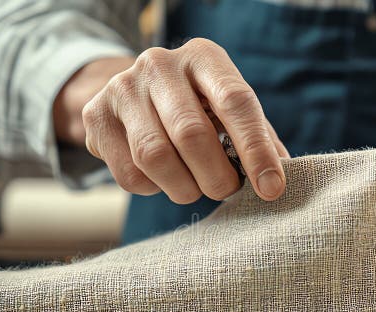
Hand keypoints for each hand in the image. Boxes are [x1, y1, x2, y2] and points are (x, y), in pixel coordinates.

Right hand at [73, 39, 288, 203]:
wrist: (137, 92)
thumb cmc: (200, 106)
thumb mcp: (231, 110)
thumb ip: (259, 139)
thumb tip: (278, 182)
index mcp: (204, 57)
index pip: (235, 102)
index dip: (256, 150)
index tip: (271, 189)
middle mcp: (159, 64)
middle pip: (191, 134)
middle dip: (216, 177)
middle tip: (226, 191)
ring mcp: (123, 88)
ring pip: (154, 157)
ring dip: (184, 188)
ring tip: (196, 188)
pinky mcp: (97, 117)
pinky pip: (129, 174)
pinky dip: (154, 189)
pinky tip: (163, 178)